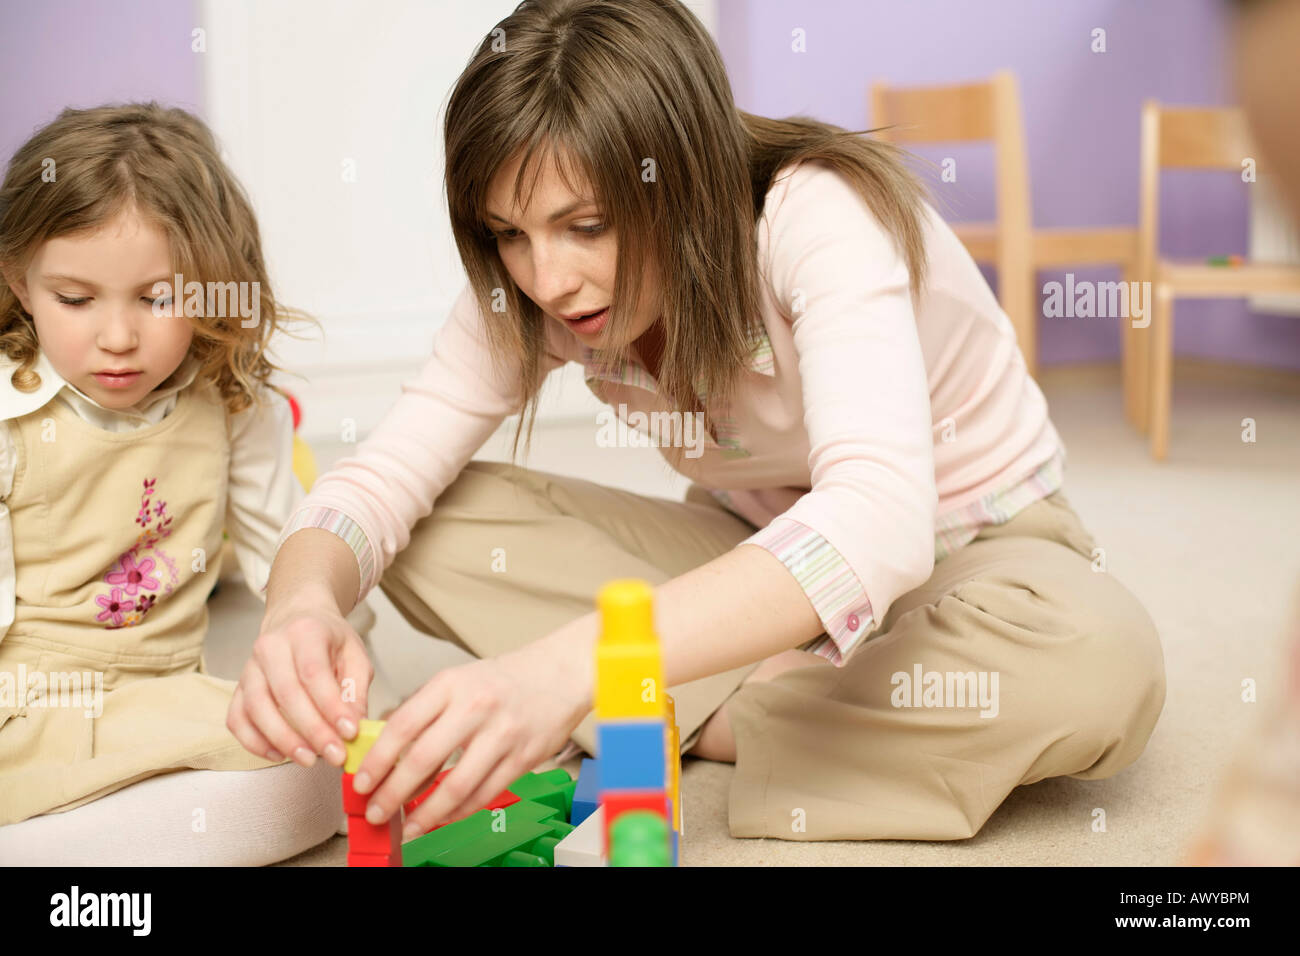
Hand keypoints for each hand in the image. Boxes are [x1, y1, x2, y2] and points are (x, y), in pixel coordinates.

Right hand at [226, 593, 371, 767]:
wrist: (297, 618)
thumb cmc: (329, 640)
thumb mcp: (355, 654)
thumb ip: (356, 690)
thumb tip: (355, 726)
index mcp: (304, 632)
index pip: (313, 672)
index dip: (331, 706)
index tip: (349, 732)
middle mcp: (270, 647)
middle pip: (285, 693)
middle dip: (312, 730)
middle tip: (334, 754)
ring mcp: (249, 667)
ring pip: (256, 708)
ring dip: (283, 739)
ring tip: (309, 759)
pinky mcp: (238, 687)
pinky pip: (237, 719)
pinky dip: (254, 741)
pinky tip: (279, 754)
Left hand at [351, 644, 590, 839]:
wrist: (560, 674)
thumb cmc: (504, 680)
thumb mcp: (458, 680)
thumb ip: (425, 711)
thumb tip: (386, 752)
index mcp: (451, 685)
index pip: (403, 726)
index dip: (378, 760)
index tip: (362, 782)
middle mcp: (475, 708)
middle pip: (423, 760)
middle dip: (392, 794)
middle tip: (377, 812)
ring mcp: (502, 735)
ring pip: (455, 786)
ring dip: (425, 814)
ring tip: (409, 826)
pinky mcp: (523, 758)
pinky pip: (483, 795)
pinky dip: (458, 812)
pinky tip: (443, 817)